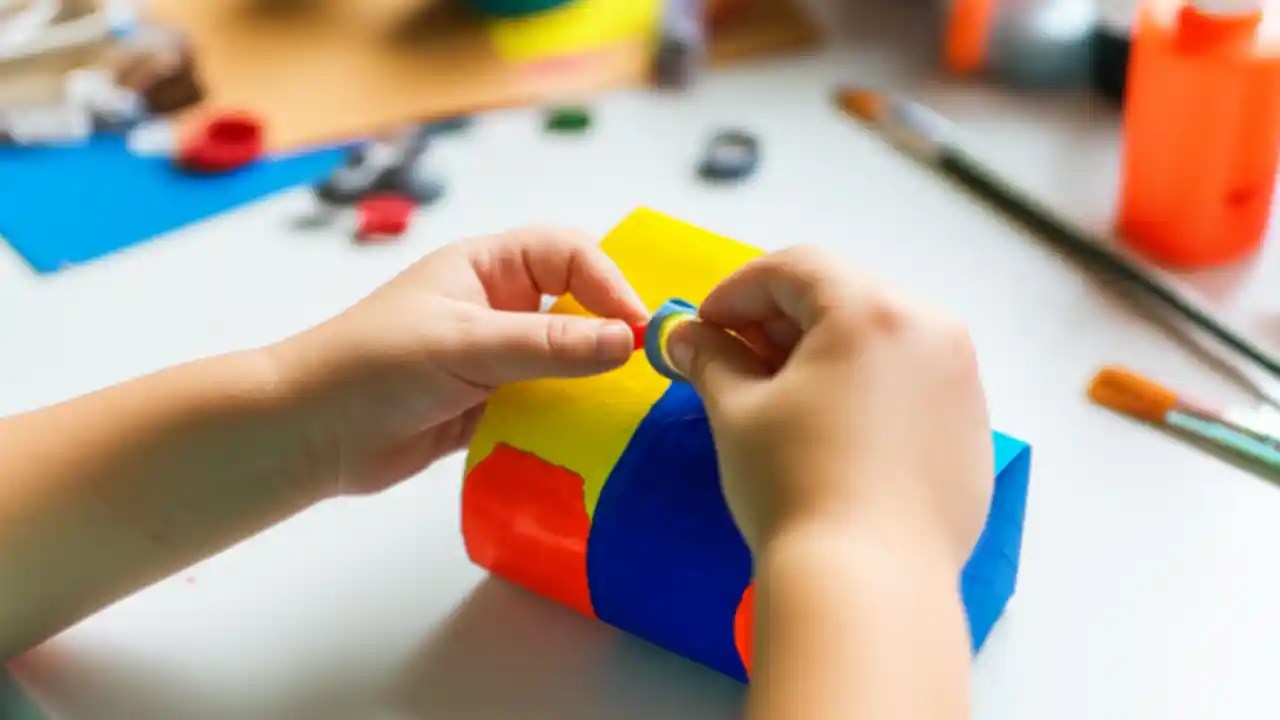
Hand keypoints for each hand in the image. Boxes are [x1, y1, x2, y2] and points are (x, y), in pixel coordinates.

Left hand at [269, 228, 647, 496]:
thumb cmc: (372, 366)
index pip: (570, 254)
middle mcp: (497, 306)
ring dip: (594, 380)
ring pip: (566, 359)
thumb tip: (629, 341)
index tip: (638, 328)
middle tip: (651, 367)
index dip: (610, 282)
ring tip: (632, 408)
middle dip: (613, 330)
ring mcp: (495, 358)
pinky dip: (569, 419)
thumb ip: (549, 344)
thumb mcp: (467, 345)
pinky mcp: (490, 406)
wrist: (308, 435)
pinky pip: (546, 405)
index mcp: (487, 267)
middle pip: (578, 304)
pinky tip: (593, 439)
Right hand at [666, 246, 991, 570]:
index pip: (796, 269)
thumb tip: (689, 337)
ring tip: (783, 398)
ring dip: (827, 352)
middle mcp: (931, 330)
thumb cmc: (794, 485)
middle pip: (845, 297)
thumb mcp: (737, 413)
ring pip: (883, 339)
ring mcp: (961, 381)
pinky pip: (912, 384)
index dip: (739, 290)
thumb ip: (712, 360)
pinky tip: (834, 433)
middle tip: (736, 361)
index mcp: (872, 310)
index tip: (706, 326)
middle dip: (782, 321)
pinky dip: (869, 389)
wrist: (867, 584)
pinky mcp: (972, 429)